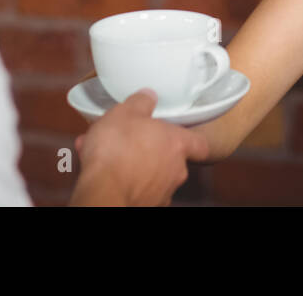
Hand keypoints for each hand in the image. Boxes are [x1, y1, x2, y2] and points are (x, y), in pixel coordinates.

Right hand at [69, 89, 208, 205]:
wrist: (103, 190)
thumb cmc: (118, 149)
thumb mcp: (126, 112)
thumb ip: (141, 102)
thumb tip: (148, 96)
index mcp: (176, 144)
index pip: (200, 144)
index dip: (191, 139)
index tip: (179, 134)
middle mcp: (175, 171)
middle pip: (171, 159)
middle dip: (150, 150)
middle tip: (128, 141)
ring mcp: (162, 192)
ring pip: (150, 174)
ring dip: (132, 164)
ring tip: (105, 155)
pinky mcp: (146, 206)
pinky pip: (135, 188)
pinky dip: (122, 180)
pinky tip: (102, 172)